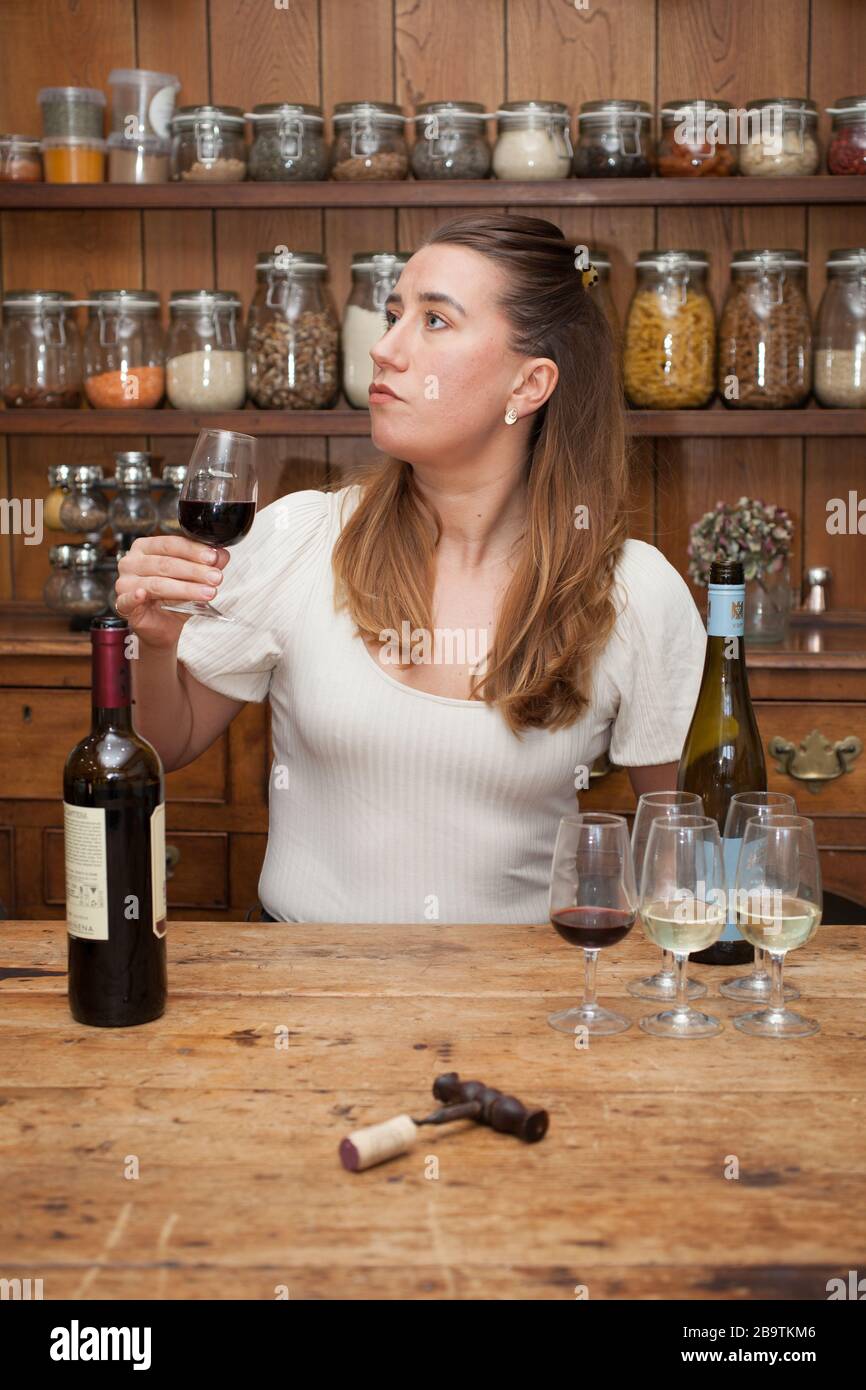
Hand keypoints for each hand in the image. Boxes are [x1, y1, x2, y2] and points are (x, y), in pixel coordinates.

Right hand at [114, 535, 230, 649]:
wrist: (164, 627)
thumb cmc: (175, 598)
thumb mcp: (195, 579)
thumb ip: (207, 565)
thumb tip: (223, 554)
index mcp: (146, 547)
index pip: (171, 543)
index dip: (193, 550)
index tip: (214, 558)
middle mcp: (132, 561)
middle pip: (165, 563)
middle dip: (194, 571)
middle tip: (216, 578)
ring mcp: (125, 582)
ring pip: (157, 582)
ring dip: (185, 588)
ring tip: (207, 592)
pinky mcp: (121, 603)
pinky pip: (128, 599)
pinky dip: (136, 596)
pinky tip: (143, 595)